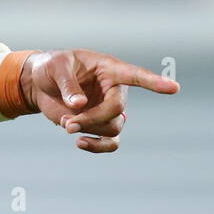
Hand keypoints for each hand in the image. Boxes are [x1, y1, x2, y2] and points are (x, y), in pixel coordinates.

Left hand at [20, 50, 178, 152]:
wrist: (40, 83)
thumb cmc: (51, 68)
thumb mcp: (55, 67)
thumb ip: (68, 84)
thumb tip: (80, 105)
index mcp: (109, 69)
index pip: (135, 75)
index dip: (154, 82)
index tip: (174, 88)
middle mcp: (114, 90)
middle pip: (116, 109)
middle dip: (92, 119)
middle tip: (68, 124)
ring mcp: (108, 109)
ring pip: (112, 127)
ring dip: (87, 129)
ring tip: (65, 124)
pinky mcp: (98, 124)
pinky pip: (110, 142)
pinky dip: (97, 146)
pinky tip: (80, 143)